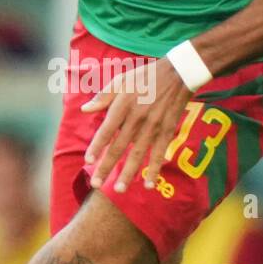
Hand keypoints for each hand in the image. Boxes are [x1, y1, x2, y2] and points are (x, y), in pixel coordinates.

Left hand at [81, 59, 191, 193]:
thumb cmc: (145, 77)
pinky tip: (148, 184)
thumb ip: (103, 97)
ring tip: (119, 190)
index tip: (87, 162)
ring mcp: (153, 126)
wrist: (178, 74)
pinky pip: (159, 153)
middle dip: (107, 166)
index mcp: (122, 105)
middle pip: (119, 146)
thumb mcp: (121, 80)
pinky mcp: (167, 130)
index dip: (97, 147)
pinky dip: (154, 169)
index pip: (106, 131)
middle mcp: (136, 118)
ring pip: (138, 153)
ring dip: (128, 173)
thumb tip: (84, 110)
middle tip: (96, 184)